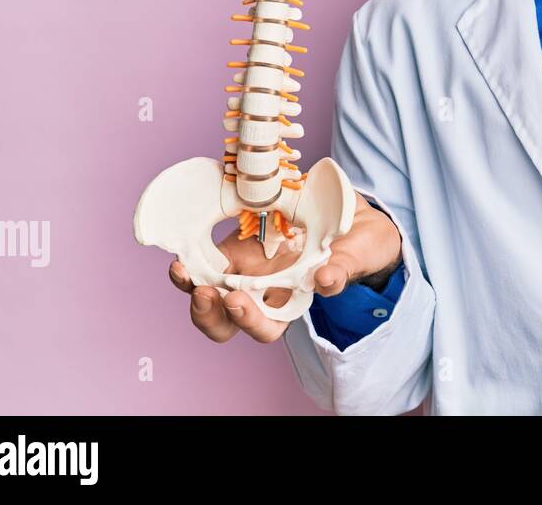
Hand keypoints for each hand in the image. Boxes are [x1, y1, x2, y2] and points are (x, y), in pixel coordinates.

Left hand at [168, 190, 402, 343]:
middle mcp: (263, 294)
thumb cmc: (360, 246)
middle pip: (226, 321)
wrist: (353, 214)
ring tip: (181, 272)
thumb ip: (342, 269)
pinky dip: (192, 258)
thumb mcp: (357, 255)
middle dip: (209, 313)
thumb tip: (325, 282)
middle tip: (204, 293)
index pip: (265, 326)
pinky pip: (206, 258)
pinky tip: (182, 252)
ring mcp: (246, 271)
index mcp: (291, 305)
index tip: (237, 299)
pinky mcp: (236, 246)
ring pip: (209, 292)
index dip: (248, 320)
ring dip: (190, 287)